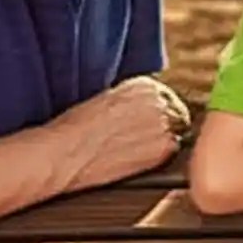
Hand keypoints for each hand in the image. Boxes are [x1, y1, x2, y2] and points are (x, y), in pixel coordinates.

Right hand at [50, 77, 188, 190]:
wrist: (64, 151)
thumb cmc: (75, 128)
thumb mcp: (108, 100)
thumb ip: (135, 102)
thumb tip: (145, 114)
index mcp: (145, 84)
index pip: (167, 99)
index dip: (158, 115)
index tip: (146, 126)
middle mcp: (159, 100)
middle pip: (177, 115)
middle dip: (166, 128)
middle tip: (143, 141)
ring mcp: (164, 123)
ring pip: (178, 133)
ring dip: (163, 142)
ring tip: (136, 150)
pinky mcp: (164, 147)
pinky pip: (172, 151)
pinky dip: (160, 156)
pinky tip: (136, 158)